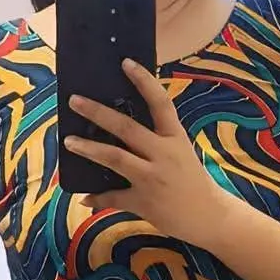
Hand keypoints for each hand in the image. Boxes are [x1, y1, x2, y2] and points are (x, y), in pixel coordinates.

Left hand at [64, 59, 232, 245]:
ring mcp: (153, 179)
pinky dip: (98, 197)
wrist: (210, 217)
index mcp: (175, 138)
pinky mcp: (144, 202)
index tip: (125, 63)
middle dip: (98, 113)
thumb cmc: (193, 180)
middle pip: (127, 128)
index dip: (144, 81)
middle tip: (74, 100)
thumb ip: (156, 140)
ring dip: (89, 149)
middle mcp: (164, 155)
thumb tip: (121, 129)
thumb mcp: (180, 152)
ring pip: (115, 158)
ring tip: (69, 141)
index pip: (160, 103)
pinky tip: (84, 196)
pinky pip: (114, 198)